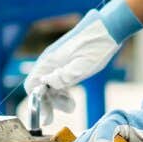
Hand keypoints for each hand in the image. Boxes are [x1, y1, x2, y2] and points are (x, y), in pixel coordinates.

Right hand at [23, 0, 139, 118]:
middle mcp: (50, 58)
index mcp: (50, 61)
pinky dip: (62, 87)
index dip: (38, 101)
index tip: (49, 114)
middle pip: (40, 86)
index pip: (31, 85)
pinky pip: (58, 76)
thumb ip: (62, 77)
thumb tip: (44, 83)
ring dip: (57, 96)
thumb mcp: (82, 67)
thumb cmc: (97, 47)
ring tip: (72, 105)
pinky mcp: (67, 57)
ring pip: (49, 81)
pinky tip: (72, 95)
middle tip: (67, 109)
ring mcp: (58, 57)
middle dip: (50, 101)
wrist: (110, 27)